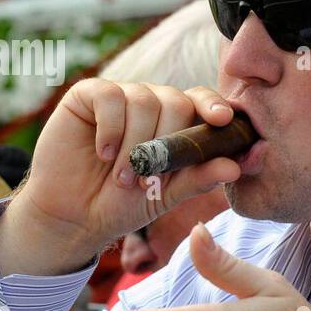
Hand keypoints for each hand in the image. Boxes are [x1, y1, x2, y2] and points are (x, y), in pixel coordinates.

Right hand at [0, 79, 240, 275]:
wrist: (74, 216)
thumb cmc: (124, 204)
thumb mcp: (167, 195)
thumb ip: (199, 178)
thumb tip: (235, 167)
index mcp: (178, 123)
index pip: (203, 102)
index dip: (214, 107)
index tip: (222, 120)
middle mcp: (153, 104)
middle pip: (176, 102)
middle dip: (166, 145)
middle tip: (146, 181)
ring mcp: (122, 96)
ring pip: (144, 100)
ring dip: (135, 146)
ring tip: (123, 178)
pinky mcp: (89, 95)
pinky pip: (110, 96)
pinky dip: (111, 128)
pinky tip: (102, 153)